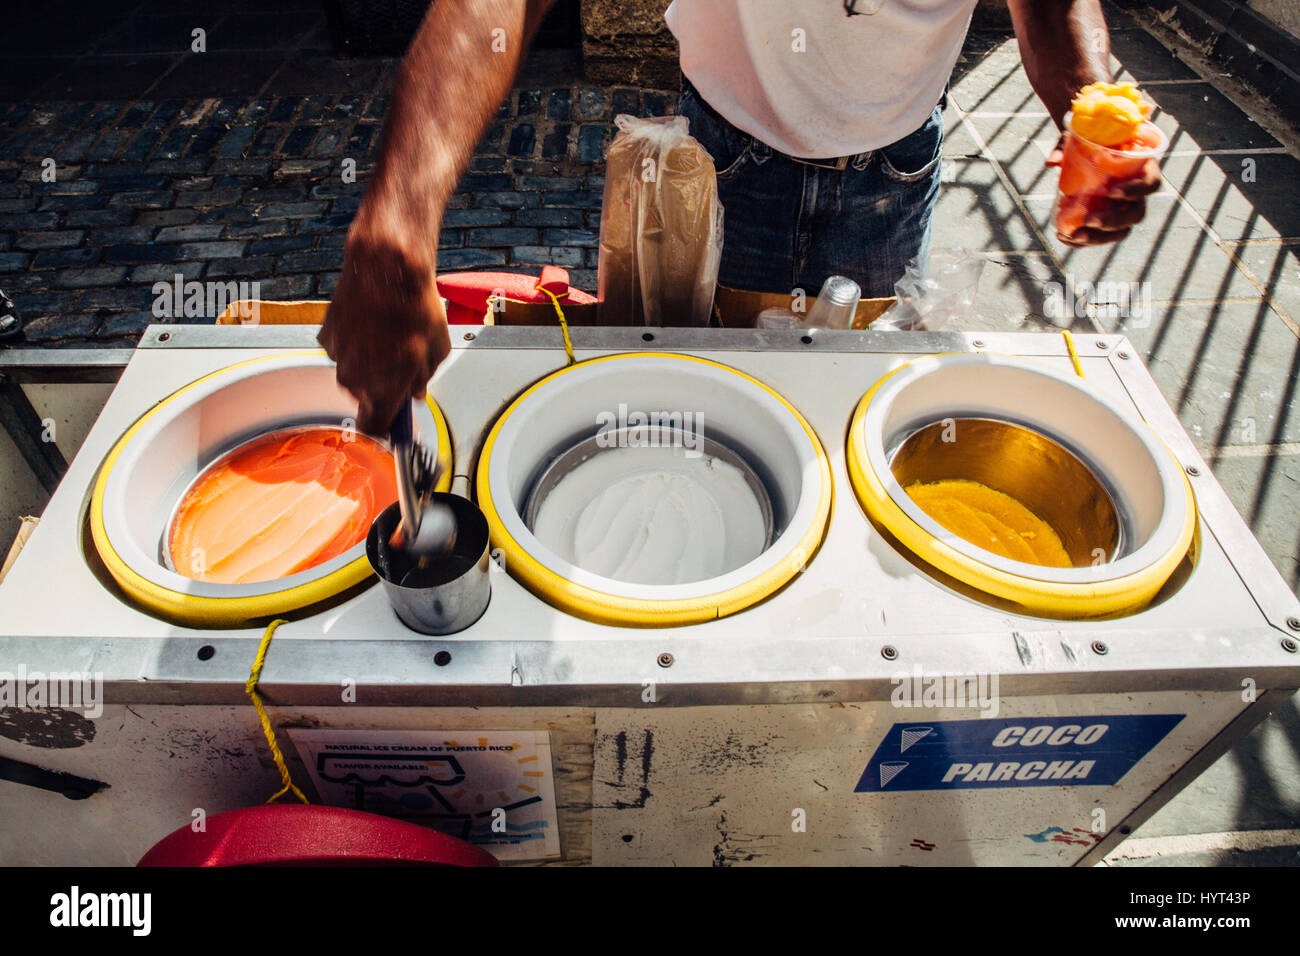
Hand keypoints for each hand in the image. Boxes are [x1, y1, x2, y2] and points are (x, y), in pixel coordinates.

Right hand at [318, 210, 449, 436]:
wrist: (385, 268)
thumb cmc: (413, 307)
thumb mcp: (436, 352)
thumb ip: (423, 379)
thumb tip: (416, 389)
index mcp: (382, 391)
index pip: (375, 429)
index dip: (386, 428)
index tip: (395, 423)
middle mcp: (354, 379)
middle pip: (366, 398)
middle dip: (382, 387)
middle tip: (401, 366)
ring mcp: (339, 357)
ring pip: (354, 372)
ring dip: (369, 363)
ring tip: (389, 337)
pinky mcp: (328, 336)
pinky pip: (343, 349)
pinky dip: (356, 342)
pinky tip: (372, 324)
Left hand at [1046, 135, 1161, 246]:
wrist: (1091, 152)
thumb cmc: (1095, 142)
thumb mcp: (1083, 137)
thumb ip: (1067, 144)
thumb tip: (1051, 161)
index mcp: (1144, 170)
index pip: (1151, 184)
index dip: (1136, 191)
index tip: (1112, 192)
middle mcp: (1139, 194)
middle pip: (1135, 214)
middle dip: (1113, 221)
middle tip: (1089, 220)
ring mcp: (1125, 211)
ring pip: (1120, 232)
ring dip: (1098, 238)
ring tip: (1074, 235)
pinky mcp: (1109, 222)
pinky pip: (1103, 237)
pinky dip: (1085, 242)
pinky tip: (1066, 238)